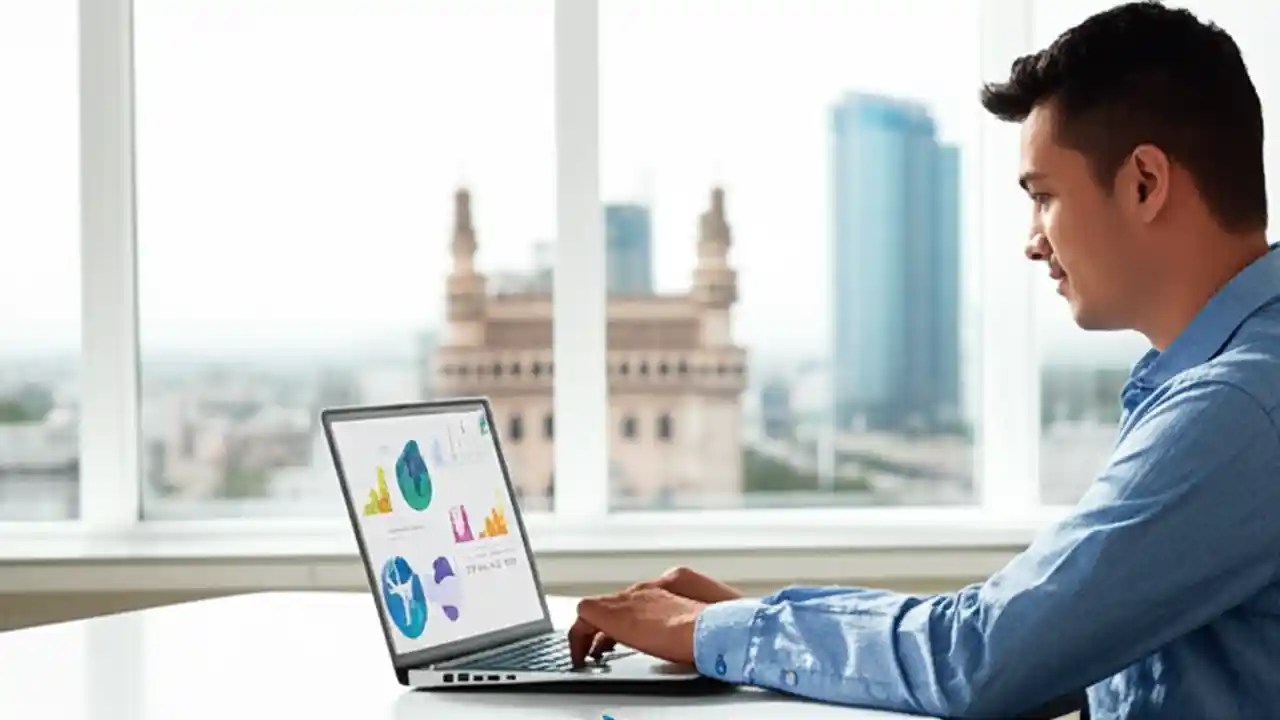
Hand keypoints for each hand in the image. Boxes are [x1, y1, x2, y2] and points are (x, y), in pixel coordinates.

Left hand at [568, 566, 741, 664]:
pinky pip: (585, 617)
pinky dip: (579, 637)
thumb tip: (701, 633)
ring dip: (593, 632)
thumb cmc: (719, 628)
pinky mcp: (612, 613)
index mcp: (673, 584)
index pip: (643, 598)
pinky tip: (581, 656)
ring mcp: (630, 597)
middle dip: (612, 628)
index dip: (635, 619)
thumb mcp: (712, 619)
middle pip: (620, 603)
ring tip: (588, 654)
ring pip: (599, 608)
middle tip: (605, 650)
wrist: (710, 628)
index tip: (634, 636)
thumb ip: (700, 619)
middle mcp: (648, 587)